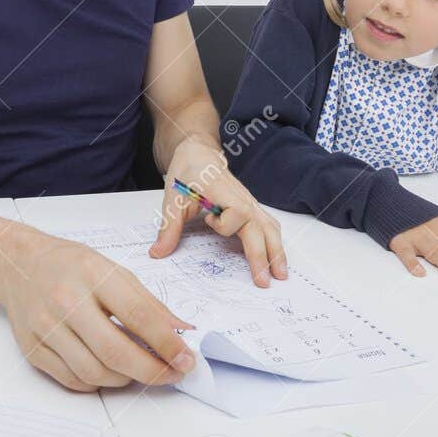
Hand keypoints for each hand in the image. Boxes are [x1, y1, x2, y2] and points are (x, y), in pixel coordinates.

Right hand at [0, 232, 197, 391]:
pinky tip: (108, 370)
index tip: (187, 360)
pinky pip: (72, 380)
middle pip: (116, 352)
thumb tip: (180, 332)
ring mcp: (45, 327)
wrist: (17, 264)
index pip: (139, 317)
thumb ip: (148, 303)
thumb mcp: (113, 269)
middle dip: (152, 372)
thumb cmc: (69, 265)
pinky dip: (97, 383)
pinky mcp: (32, 348)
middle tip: (171, 375)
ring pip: (94, 373)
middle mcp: (66, 301)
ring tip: (137, 370)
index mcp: (93, 275)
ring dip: (125, 379)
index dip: (168, 345)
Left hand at [147, 137, 286, 285]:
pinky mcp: (251, 208)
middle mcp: (243, 199)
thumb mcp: (173, 200)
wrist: (198, 154)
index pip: (238, 213)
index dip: (224, 223)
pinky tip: (276, 258)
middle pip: (261, 227)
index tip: (207, 221)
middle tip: (264, 282)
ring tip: (281, 275)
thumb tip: (157, 254)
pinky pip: (268, 225)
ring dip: (277, 251)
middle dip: (264, 256)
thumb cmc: (187, 174)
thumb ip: (168, 228)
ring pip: (270, 228)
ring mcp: (250, 204)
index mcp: (224, 192)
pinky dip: (274, 242)